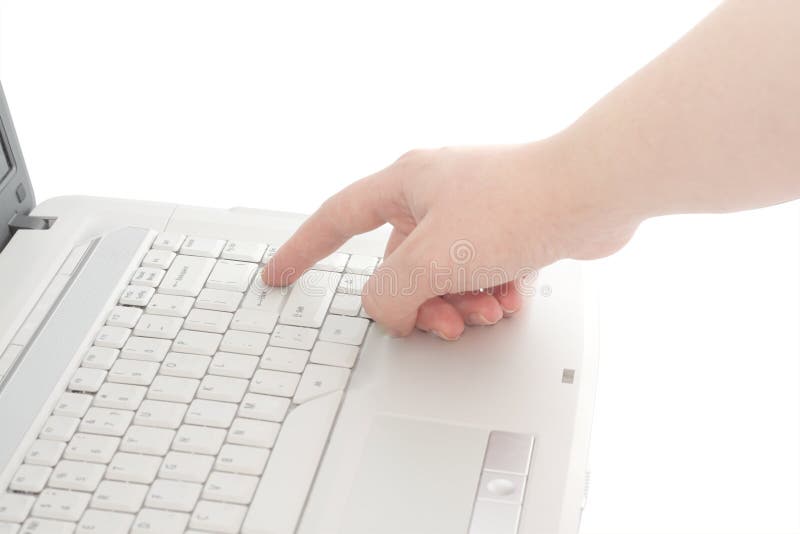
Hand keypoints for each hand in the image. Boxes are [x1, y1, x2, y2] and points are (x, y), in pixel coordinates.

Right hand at [263, 138, 639, 338]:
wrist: (596, 191)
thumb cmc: (519, 204)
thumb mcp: (432, 258)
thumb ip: (390, 293)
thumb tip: (387, 311)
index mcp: (405, 183)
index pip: (335, 219)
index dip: (302, 251)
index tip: (279, 274)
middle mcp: (435, 194)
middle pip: (399, 265)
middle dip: (420, 302)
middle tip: (443, 323)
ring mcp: (472, 211)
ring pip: (442, 275)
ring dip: (460, 302)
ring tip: (487, 308)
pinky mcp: (506, 229)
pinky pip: (478, 274)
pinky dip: (488, 294)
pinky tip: (509, 297)